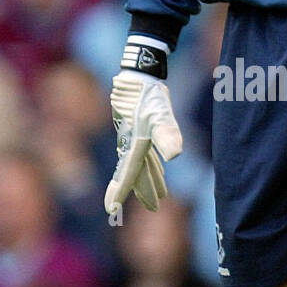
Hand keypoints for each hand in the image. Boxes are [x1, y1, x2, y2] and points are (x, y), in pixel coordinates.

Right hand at [104, 61, 182, 215]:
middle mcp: (130, 145)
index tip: (111, 210)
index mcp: (133, 145)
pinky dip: (154, 166)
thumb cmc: (148, 95)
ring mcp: (134, 138)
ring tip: (162, 196)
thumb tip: (174, 156)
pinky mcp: (140, 131)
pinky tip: (161, 170)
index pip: (126, 175)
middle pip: (136, 174)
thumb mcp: (159, 114)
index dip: (119, 193)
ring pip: (142, 166)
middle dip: (144, 191)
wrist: (140, 75)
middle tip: (154, 207)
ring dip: (151, 180)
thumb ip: (166, 134)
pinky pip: (146, 155)